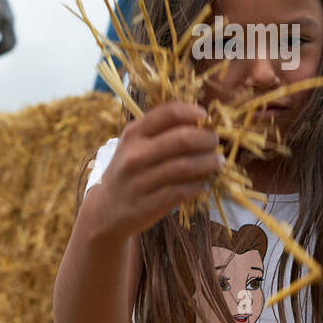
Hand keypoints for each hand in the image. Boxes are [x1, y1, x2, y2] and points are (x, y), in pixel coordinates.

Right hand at [90, 102, 221, 241]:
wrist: (105, 210)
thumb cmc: (129, 171)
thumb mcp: (134, 144)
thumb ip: (161, 130)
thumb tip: (200, 119)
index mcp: (134, 133)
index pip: (169, 113)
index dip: (193, 112)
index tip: (206, 117)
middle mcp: (135, 155)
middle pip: (183, 139)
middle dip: (207, 139)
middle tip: (215, 143)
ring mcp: (140, 181)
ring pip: (186, 166)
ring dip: (209, 162)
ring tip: (217, 162)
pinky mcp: (147, 205)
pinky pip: (183, 191)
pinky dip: (199, 185)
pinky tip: (203, 183)